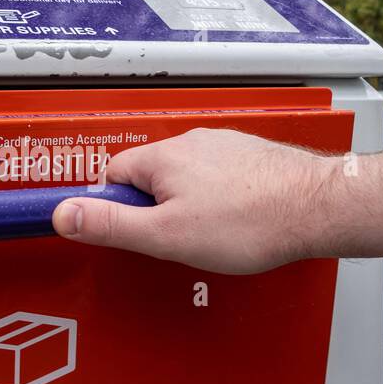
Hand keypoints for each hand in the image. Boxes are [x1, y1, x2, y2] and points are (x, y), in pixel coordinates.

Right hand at [51, 127, 335, 273]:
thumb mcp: (166, 235)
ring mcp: (225, 147)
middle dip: (155, 208)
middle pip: (150, 176)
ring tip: (212, 234)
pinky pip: (219, 178)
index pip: (113, 174)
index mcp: (162, 157)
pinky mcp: (252, 157)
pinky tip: (237, 222)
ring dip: (189, 203)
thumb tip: (64, 214)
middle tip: (175, 240)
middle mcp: (192, 143)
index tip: (126, 230)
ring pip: (187, 177)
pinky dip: (221, 199)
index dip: (114, 206)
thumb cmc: (250, 222)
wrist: (318, 208)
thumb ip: (111, 224)